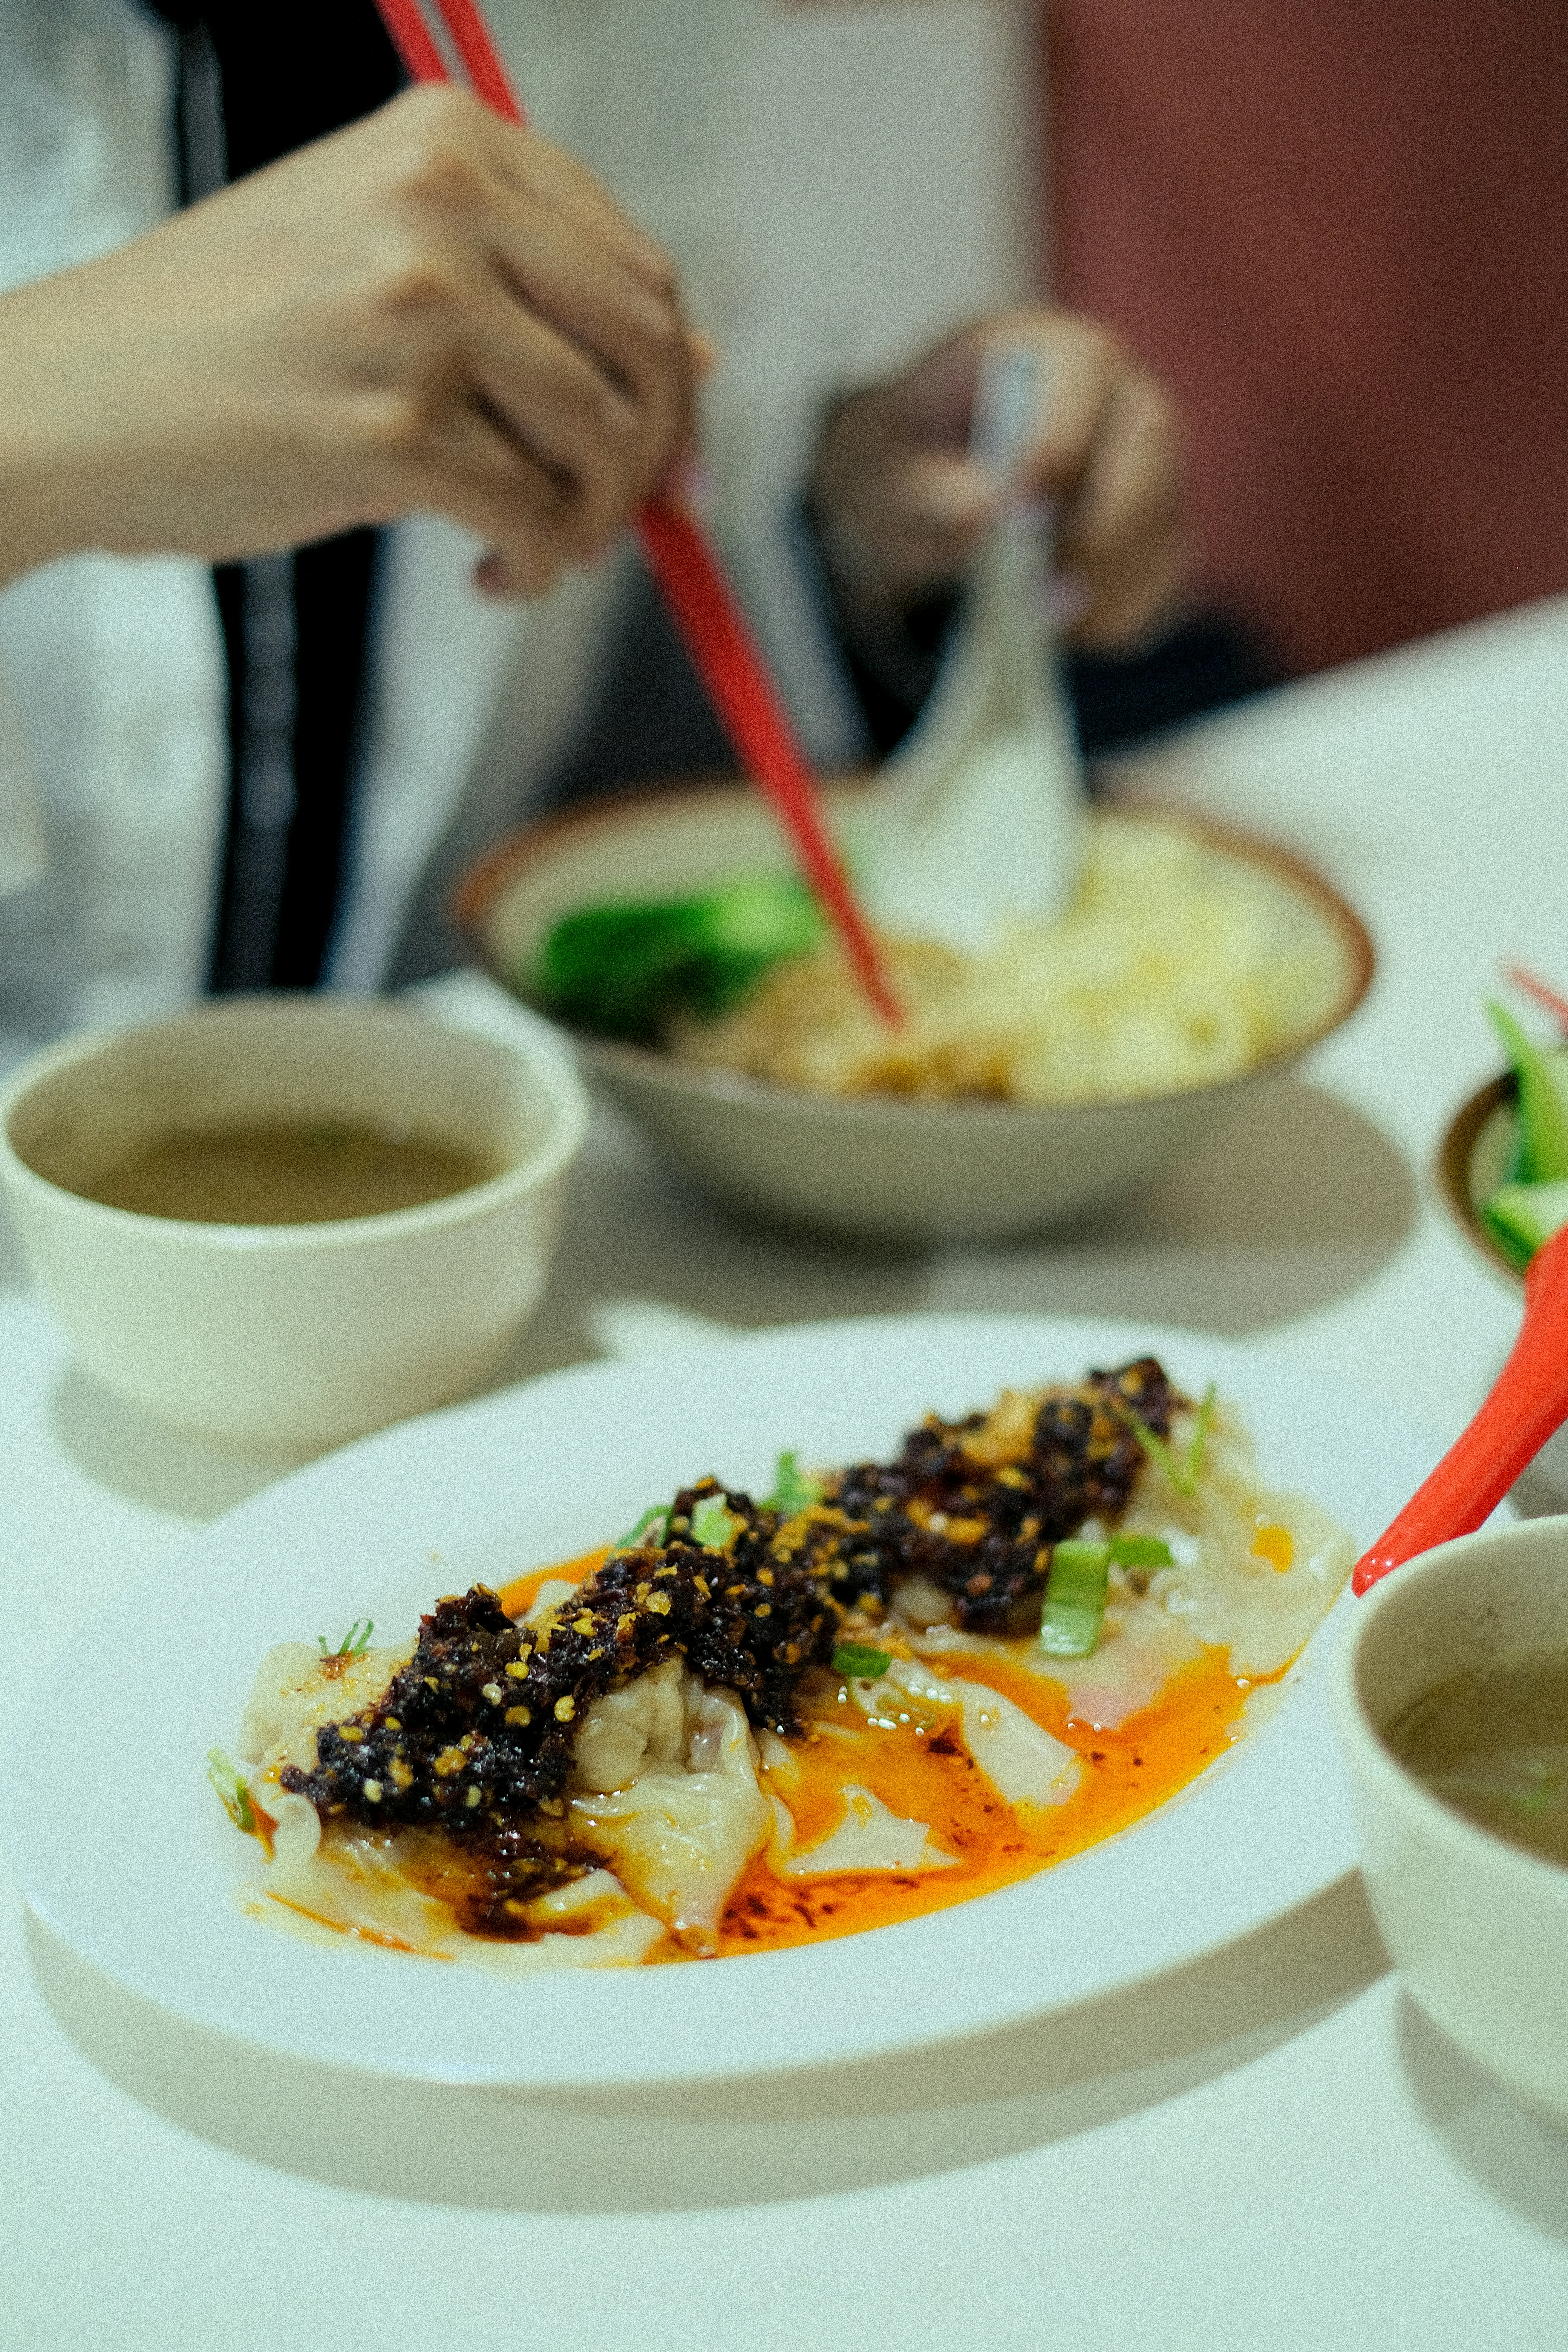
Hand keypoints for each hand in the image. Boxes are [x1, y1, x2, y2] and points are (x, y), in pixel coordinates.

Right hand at [0, 86, 697, 596]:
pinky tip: (488, 575)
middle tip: (616, 522)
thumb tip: (697, 362)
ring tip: (532, 551)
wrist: (78, 399)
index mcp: (447, 145)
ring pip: (601, 441)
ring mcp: (418, 317)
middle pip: (647, 347)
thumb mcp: (380, 264)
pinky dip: (534, 567)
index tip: (674, 457)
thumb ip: (530, 290)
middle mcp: (442, 210)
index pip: (636, 266)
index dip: (675, 379)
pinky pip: (535, 518)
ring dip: (592, 524)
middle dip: (656, 458)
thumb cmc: (230, 340)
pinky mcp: (393, 429)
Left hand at [808, 308, 1185, 651]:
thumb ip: (930, 487)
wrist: (916, 498)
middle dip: (1102, 525)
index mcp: (1054, 351)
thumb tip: (990, 513)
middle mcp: (1122, 398)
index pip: (1084, 372)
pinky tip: (1075, 633)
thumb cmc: (905, 462)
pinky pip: (1166, 578)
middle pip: (1151, 446)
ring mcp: (1153, 468)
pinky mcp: (1157, 536)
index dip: (1057, 440)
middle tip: (1045, 590)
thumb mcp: (889, 467)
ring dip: (1114, 582)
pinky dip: (1126, 616)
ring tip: (1048, 622)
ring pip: (1166, 519)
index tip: (1018, 505)